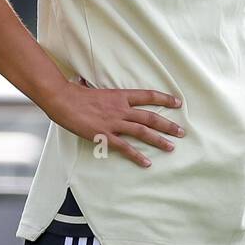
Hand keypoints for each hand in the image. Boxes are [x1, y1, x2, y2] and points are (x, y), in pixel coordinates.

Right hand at [40, 77, 184, 167]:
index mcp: (120, 95)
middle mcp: (121, 109)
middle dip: (168, 125)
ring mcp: (114, 122)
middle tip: (182, 132)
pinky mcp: (105, 136)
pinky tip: (147, 163)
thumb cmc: (75, 93)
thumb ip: (99, 91)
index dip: (164, 99)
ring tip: (172, 147)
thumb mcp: (94, 88)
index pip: (148, 96)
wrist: (63, 100)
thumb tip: (86, 81)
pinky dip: (137, 156)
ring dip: (159, 140)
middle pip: (150, 117)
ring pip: (143, 132)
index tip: (178, 103)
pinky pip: (125, 148)